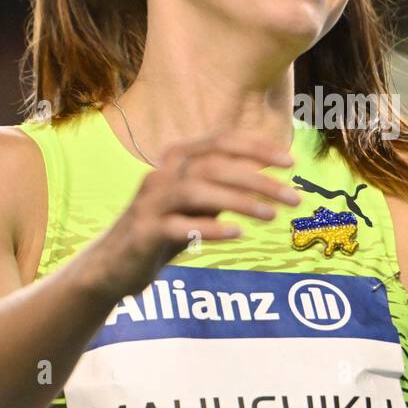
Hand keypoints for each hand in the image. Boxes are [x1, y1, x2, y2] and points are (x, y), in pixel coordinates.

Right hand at [87, 129, 300, 298]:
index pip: (221, 142)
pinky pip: (179, 226)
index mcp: (177, 160)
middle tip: (294, 198)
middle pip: (214, 165)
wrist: (114, 265)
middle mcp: (162, 174)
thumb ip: (225, 186)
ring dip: (239, 201)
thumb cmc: (164, 229)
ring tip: (271, 216)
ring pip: (197, 190)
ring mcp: (150, 202)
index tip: (291, 163)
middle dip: (259, 180)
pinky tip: (236, 233)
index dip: (257, 148)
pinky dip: (209, 227)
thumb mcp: (198, 203)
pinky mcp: (143, 233)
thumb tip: (268, 175)